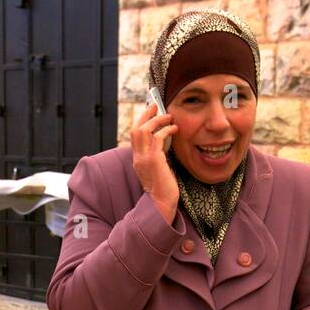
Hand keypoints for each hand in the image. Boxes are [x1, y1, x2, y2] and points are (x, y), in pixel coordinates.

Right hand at [131, 101, 179, 222]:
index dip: (141, 120)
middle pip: (137, 128)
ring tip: (168, 116)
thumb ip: (156, 155)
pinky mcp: (154, 160)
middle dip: (146, 115)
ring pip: (145, 130)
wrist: (161, 204)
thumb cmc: (163, 188)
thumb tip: (164, 141)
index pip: (134, 134)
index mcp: (137, 159)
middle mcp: (137, 157)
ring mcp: (144, 159)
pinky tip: (174, 129)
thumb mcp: (156, 168)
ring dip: (158, 120)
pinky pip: (158, 138)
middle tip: (156, 106)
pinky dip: (166, 130)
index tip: (150, 111)